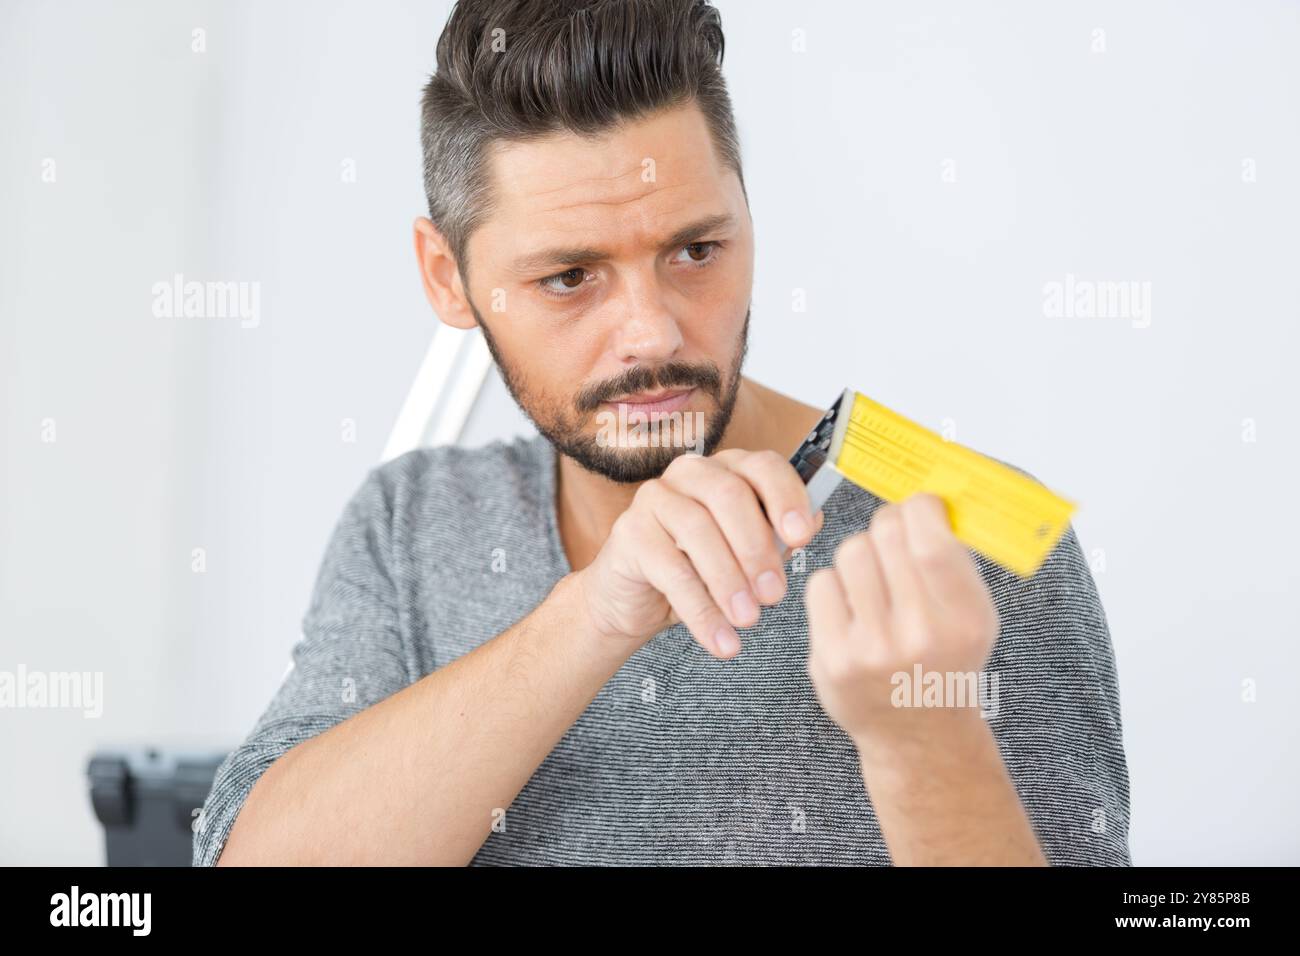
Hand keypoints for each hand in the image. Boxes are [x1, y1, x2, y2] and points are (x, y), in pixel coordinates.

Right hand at [577, 448, 823, 658]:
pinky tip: (719, 638)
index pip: (763, 466)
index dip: (786, 498)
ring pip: (698, 530)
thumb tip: (811, 522)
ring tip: (748, 619)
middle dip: (757, 549)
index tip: (803, 538)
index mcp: (726, 470)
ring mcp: (654, 497)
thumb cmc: (698, 569)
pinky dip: (700, 609)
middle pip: (729, 496)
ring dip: (728, 581)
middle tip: (774, 595)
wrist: (637, 600)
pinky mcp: (629, 532)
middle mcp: (689, 473)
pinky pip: (670, 570)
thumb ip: (777, 537)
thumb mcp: (745, 555)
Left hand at [805, 493, 999, 747]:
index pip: (930, 537)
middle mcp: (919, 634)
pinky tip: (852, 610)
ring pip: (850, 551)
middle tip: (893, 540)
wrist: (918, 734)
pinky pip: (821, 583)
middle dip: (889, 527)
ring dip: (861, 556)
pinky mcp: (832, 658)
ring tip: (874, 582)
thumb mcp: (973, 616)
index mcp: (963, 619)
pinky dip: (834, 586)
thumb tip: (926, 495)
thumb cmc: (945, 662)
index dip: (920, 508)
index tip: (920, 507)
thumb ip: (954, 559)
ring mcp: (871, 648)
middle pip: (885, 534)